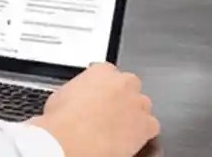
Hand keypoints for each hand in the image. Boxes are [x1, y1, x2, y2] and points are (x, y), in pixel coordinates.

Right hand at [28, 63, 159, 156]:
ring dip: (134, 114)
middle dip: (122, 97)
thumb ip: (77, 91)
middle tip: (108, 112)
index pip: (108, 72)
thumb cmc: (62, 121)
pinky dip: (143, 133)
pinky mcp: (146, 125)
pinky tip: (129, 140)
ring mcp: (137, 103)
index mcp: (102, 71)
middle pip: (130, 86)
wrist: (70, 141)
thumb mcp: (61, 96)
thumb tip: (76, 99)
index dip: (103, 87)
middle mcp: (123, 82)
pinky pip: (151, 127)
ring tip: (118, 129)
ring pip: (143, 106)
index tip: (99, 95)